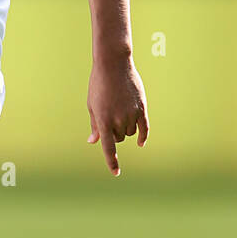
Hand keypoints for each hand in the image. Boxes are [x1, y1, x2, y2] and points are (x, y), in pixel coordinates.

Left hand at [87, 55, 148, 175]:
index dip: (112, 161)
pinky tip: (141, 143)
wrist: (113, 64)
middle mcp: (118, 119)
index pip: (108, 147)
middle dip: (114, 134)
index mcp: (103, 120)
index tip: (116, 173)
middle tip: (109, 119)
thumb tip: (93, 141)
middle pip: (119, 138)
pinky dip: (143, 136)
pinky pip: (144, 128)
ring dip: (125, 130)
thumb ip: (95, 125)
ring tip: (119, 113)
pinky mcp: (142, 108)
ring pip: (130, 133)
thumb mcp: (92, 105)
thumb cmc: (98, 85)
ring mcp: (131, 114)